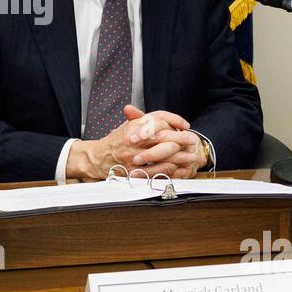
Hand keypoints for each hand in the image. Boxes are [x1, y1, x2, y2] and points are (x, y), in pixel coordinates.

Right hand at [66, 104, 192, 180]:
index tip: (185, 125)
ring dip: (179, 156)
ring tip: (191, 155)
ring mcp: (133, 157)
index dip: (174, 121)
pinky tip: (178, 167)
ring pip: (162, 155)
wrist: (98, 158)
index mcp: (132, 126)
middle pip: (163, 136)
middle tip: (193, 140)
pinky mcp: (134, 172)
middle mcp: (132, 141)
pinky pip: (156, 171)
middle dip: (181, 139)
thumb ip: (145, 120)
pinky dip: (169, 169)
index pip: (158, 119)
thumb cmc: (116, 141)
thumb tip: (165, 120)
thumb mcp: (128, 125)